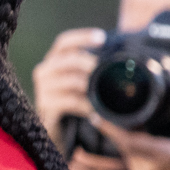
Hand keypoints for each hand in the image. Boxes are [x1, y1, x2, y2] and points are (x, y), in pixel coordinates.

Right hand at [31, 27, 104, 147]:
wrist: (57, 131)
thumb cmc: (73, 102)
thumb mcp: (81, 82)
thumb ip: (92, 69)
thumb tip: (126, 54)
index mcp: (53, 61)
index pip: (64, 42)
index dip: (82, 37)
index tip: (102, 37)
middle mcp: (44, 72)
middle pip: (68, 59)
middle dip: (90, 63)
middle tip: (108, 70)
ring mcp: (43, 90)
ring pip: (72, 81)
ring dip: (92, 87)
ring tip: (106, 93)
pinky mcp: (46, 107)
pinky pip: (71, 102)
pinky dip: (87, 106)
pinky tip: (97, 112)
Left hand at [98, 85, 169, 169]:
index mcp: (161, 156)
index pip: (128, 140)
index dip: (109, 129)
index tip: (94, 116)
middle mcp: (146, 167)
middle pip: (123, 141)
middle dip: (118, 125)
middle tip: (114, 105)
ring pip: (125, 148)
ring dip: (126, 134)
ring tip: (131, 116)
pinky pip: (129, 156)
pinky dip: (131, 144)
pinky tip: (140, 134)